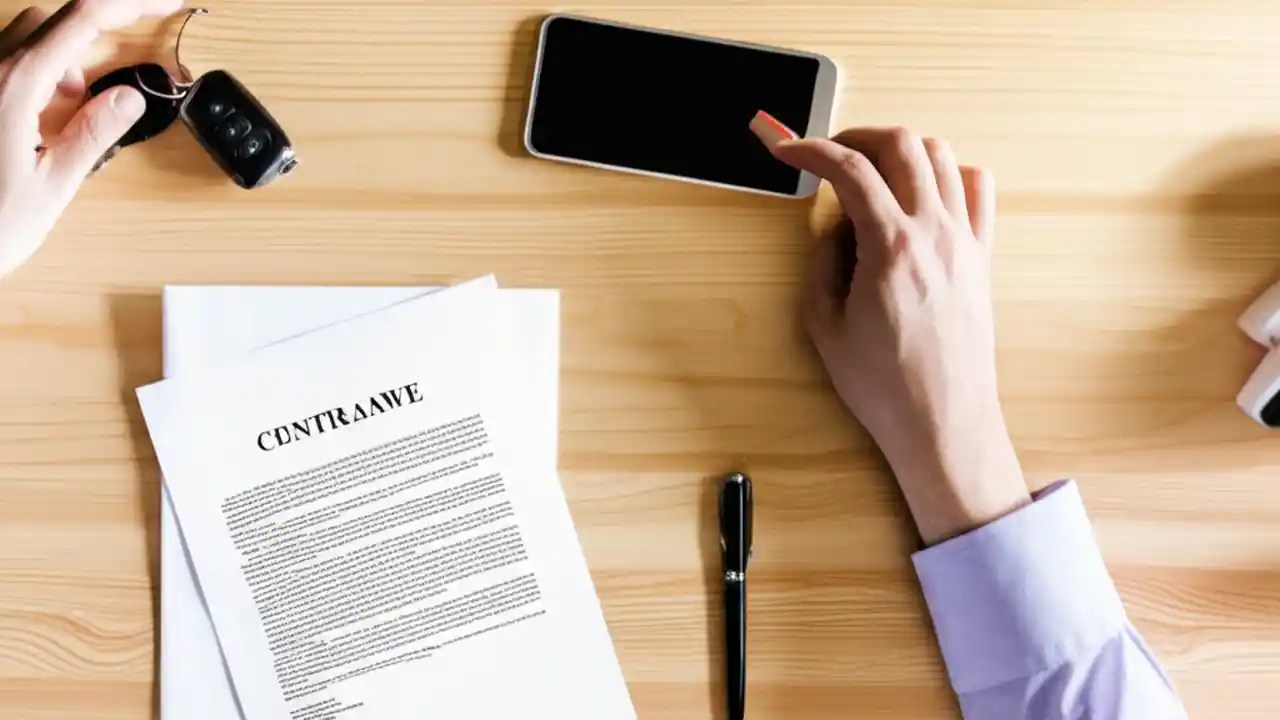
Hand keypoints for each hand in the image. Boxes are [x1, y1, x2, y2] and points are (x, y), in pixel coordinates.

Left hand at [0, 0, 181, 278]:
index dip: (132, 3)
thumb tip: (129, 96)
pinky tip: (38, 119)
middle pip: (55, 19)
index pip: (84, 19)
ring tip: (69, 114)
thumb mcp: (52, 186)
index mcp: (15, 87)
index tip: (167, 3)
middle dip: (95, 40)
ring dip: (61, 59)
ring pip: (26, 37)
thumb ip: (93, 134)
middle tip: (114, 88)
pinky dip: (35, 75)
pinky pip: (4, 63)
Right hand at [754, 120, 1029, 544]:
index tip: (787, 149)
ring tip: (871, 171)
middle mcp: (934, 234)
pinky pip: (978, 187)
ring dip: (900, 150)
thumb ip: (824, 260)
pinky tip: (923, 193)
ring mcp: (965, 241)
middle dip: (856, 136)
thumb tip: (836, 224)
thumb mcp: (824, 325)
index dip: (809, 149)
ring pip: (942, 155)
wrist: (943, 421)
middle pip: (901, 144)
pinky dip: (949, 173)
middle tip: (828, 154)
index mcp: (890, 249)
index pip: (849, 169)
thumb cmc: (884, 385)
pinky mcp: (982, 256)